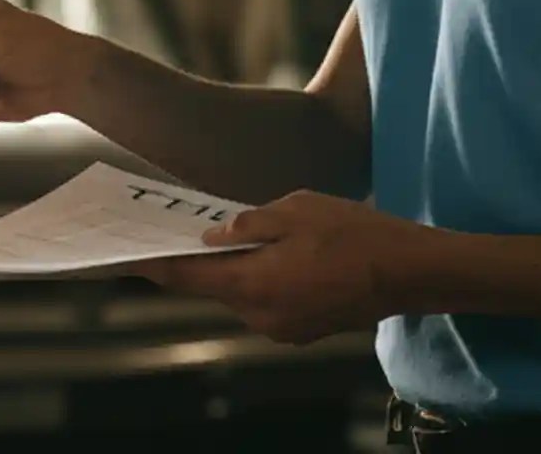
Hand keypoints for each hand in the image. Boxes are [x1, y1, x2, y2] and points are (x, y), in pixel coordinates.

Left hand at [130, 191, 443, 344]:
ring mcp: (283, 328)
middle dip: (202, 262)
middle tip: (188, 231)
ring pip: (242, 294)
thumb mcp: (295, 210)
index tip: (130, 258)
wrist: (411, 273)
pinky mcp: (303, 329)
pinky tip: (276, 256)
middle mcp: (261, 316)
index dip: (156, 267)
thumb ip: (247, 226)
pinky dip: (261, 281)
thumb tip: (213, 237)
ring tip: (242, 237)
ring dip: (237, 269)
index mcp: (252, 285)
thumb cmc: (354, 234)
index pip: (187, 279)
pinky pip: (267, 302)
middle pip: (215, 287)